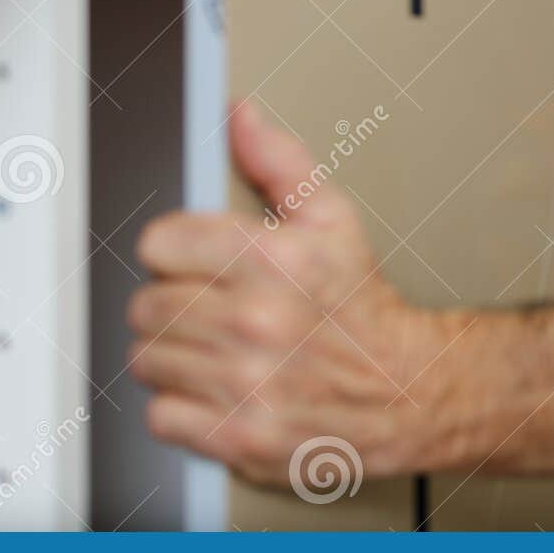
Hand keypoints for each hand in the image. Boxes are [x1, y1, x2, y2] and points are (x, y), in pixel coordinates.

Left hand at [126, 100, 443, 485]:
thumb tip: (241, 117)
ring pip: (146, 359)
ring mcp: (245, 382)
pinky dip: (182, 408)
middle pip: (145, 305)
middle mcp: (256, 321)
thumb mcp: (334, 221)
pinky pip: (160, 415)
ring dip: (174, 356)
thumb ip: (281, 164)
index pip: (158, 243)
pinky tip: (218, 389)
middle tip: (212, 309)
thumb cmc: (364, 307)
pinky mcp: (238, 435)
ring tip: (217, 348)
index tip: (198, 262)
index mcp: (273, 260)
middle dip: (174, 304)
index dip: (177, 251)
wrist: (408, 390)